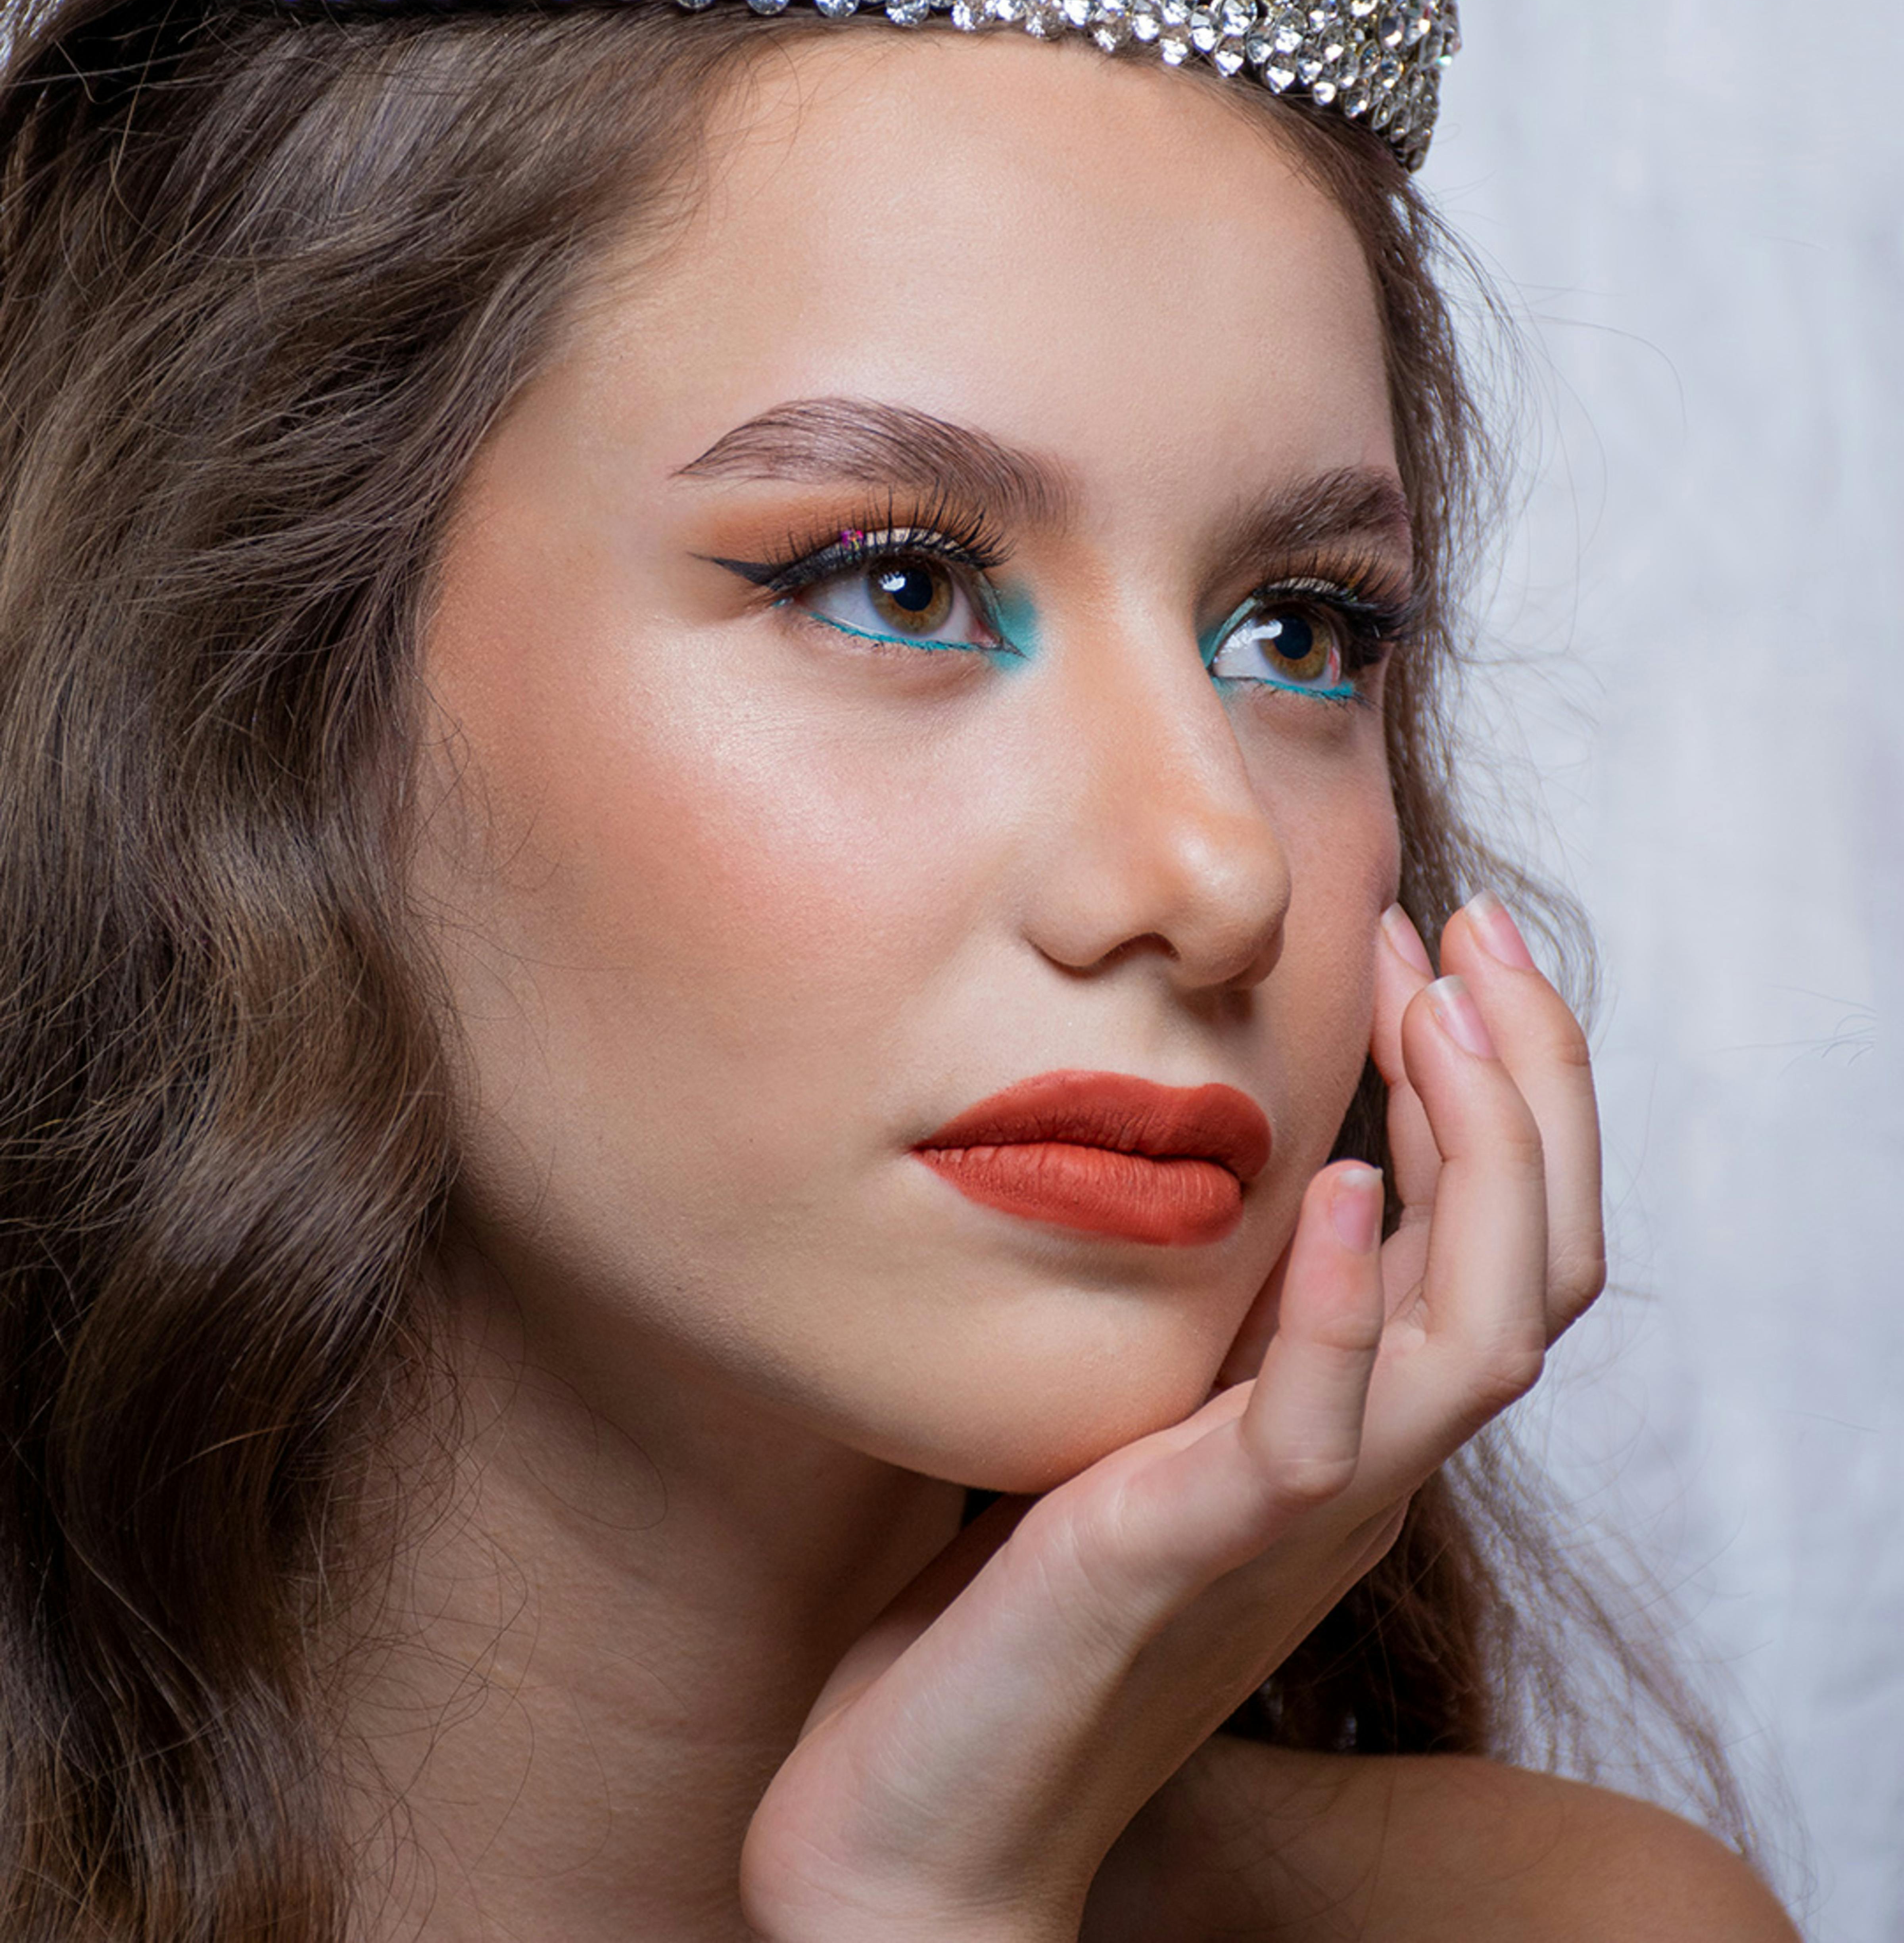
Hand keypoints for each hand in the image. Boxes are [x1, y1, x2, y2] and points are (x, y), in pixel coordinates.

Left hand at [740, 894, 1603, 1942]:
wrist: (921, 1801)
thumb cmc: (1014, 1580)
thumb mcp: (1142, 1388)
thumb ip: (1207, 1292)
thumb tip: (1218, 1124)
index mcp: (1355, 1419)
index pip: (1508, 1239)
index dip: (1505, 1081)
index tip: (1428, 935)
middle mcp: (1364, 1466)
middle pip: (1540, 1268)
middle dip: (1531, 1082)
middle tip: (1465, 927)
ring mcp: (1295, 1518)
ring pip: (1482, 1342)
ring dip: (1477, 1158)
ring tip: (1434, 1011)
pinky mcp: (1192, 1553)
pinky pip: (1317, 1434)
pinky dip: (1346, 1309)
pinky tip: (1348, 1186)